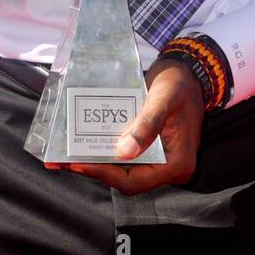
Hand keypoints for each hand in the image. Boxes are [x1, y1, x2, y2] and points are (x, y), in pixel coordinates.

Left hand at [45, 56, 205, 193]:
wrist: (189, 74)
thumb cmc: (180, 83)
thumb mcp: (164, 98)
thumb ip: (146, 125)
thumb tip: (123, 153)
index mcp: (177, 163)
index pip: (135, 181)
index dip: (105, 174)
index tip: (79, 163)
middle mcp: (168, 169)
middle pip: (126, 179)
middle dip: (95, 170)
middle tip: (65, 160)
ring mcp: (160, 161)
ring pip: (124, 170)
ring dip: (98, 162)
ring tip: (68, 155)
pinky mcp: (151, 151)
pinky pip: (127, 158)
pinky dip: (107, 152)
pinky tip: (87, 143)